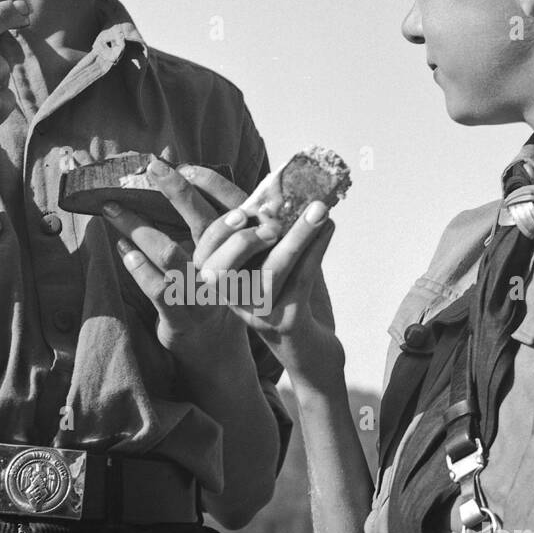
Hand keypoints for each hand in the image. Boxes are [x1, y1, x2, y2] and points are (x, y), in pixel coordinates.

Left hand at [100, 158, 253, 355]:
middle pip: (206, 223)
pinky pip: (157, 288)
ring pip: (171, 254)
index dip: (208, 182)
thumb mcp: (219, 259)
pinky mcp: (182, 317)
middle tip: (151, 167)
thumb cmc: (212, 293)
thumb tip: (178, 181)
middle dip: (178, 192)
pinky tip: (121, 247)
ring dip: (139, 228)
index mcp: (239, 251)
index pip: (232, 206)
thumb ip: (209, 227)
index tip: (178, 162)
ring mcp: (204, 295)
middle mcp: (225, 270)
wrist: (216, 348)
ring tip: (113, 208)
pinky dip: (137, 265)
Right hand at [183, 165, 338, 364]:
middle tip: (266, 209)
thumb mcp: (274, 257)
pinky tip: (329, 227)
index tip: (213, 189)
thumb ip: (268, 226)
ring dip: (297, 236)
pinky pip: (301, 280)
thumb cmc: (291, 296)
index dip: (206, 218)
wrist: (311, 352)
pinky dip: (316, 250)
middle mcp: (232, 299)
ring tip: (318, 207)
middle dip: (239, 233)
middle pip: (221, 265)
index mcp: (222, 278)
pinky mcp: (287, 322)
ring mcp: (258, 312)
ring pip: (271, 269)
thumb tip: (280, 180)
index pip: (204, 245)